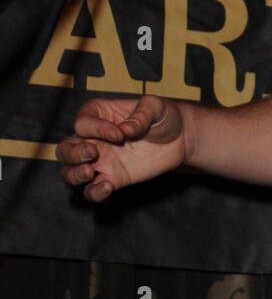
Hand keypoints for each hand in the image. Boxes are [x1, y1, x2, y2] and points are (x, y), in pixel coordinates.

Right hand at [56, 95, 189, 201]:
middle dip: (72, 153)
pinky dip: (94, 192)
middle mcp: (93, 138)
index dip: (97, 129)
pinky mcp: (112, 179)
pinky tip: (107, 187)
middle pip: (65, 149)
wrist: (179, 139)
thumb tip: (125, 130)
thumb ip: (141, 114)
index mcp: (98, 114)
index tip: (121, 134)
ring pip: (70, 172)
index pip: (83, 123)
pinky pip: (93, 190)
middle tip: (92, 153)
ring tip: (89, 172)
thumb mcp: (155, 106)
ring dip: (73, 174)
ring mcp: (100, 161)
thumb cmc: (163, 117)